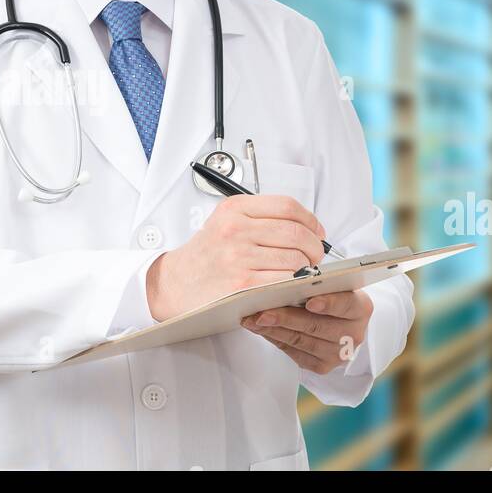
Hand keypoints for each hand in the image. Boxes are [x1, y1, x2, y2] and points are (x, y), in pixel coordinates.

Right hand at [146, 196, 325, 321]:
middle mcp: (235, 229)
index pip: (288, 206)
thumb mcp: (226, 222)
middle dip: (314, 247)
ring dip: (307, 269)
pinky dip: (296, 284)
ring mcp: (238, 256)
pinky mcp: (242, 284)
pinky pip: (285, 281)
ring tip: (303, 273)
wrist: (174, 284)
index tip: (317, 232)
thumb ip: (261, 218)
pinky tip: (293, 286)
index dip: (311, 221)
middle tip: (315, 256)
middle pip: (296, 232)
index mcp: (234, 209)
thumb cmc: (206, 256)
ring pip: (295, 259)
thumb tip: (308, 227)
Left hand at [242, 290, 373, 374]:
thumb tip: (287, 284)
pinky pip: (294, 352)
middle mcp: (354, 333)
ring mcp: (339, 353)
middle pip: (317, 326)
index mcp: (361, 308)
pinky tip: (262, 330)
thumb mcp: (332, 285)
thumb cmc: (332, 297)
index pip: (346, 304)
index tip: (310, 301)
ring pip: (301, 341)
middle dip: (286, 318)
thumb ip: (318, 284)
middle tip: (263, 312)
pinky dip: (275, 340)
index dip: (328, 303)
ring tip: (254, 320)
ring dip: (274, 330)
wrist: (340, 322)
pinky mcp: (323, 366)